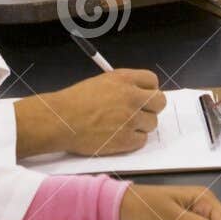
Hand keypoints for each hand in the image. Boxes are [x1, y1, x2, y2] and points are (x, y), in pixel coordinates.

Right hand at [13, 69, 165, 157]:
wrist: (61, 120)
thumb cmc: (75, 101)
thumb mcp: (102, 82)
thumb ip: (123, 86)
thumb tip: (140, 94)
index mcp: (125, 79)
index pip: (153, 81)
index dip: (149, 89)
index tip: (144, 96)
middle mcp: (131, 97)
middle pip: (160, 102)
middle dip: (152, 107)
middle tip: (140, 112)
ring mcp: (130, 119)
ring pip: (152, 123)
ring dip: (141, 125)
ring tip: (123, 126)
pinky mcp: (126, 139)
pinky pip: (142, 140)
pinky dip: (133, 140)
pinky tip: (119, 136)